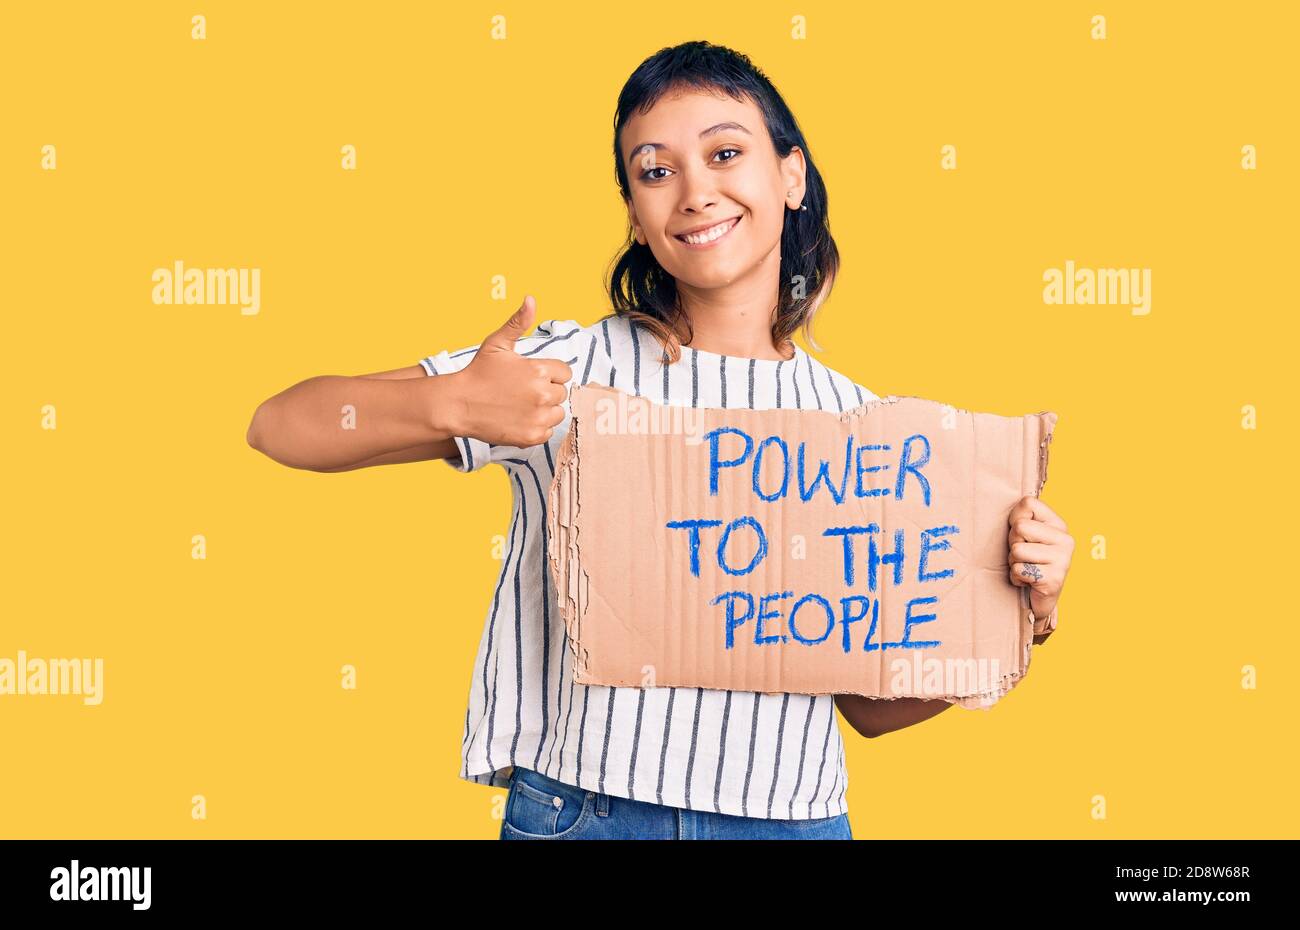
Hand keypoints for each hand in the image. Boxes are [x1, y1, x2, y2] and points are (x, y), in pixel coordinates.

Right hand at [447, 296, 572, 447]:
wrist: (458, 404)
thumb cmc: (477, 372)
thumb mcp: (497, 344)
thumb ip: (518, 322)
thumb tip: (530, 299)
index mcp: (539, 370)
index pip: (564, 372)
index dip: (549, 374)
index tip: (530, 377)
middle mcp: (543, 394)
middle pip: (561, 393)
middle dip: (546, 391)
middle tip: (522, 392)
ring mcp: (538, 417)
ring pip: (557, 413)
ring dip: (545, 410)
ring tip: (521, 406)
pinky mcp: (532, 436)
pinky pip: (547, 432)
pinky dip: (536, 428)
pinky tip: (519, 420)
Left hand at [1007, 496, 1073, 628]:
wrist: (1040, 597)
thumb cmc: (1028, 560)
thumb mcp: (1025, 534)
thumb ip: (1022, 516)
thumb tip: (1021, 505)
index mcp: (1059, 524)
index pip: (1028, 503)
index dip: (1015, 519)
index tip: (1023, 534)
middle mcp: (1066, 540)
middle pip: (1020, 527)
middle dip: (1013, 542)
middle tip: (1023, 555)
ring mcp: (1063, 560)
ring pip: (1017, 549)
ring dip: (1014, 562)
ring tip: (1026, 567)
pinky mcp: (1054, 579)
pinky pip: (1018, 570)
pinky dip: (1016, 577)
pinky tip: (1028, 580)